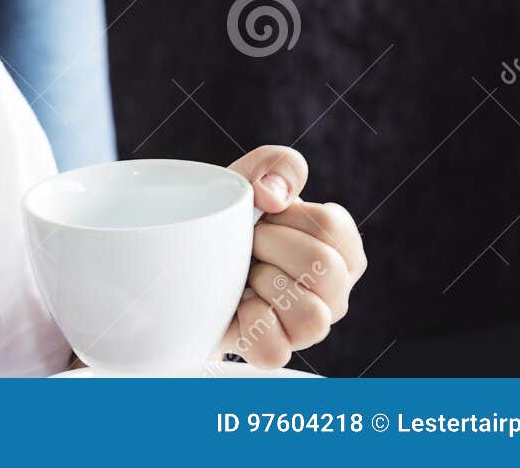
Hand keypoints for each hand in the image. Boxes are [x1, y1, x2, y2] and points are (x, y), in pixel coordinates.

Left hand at [214, 145, 367, 369]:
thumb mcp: (247, 182)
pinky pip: (275, 350)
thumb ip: (277, 166)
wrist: (181, 265)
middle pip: (324, 266)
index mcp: (338, 247)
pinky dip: (249, 324)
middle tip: (249, 244)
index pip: (332, 225)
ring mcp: (309, 326)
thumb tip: (274, 195)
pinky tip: (238, 307)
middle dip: (270, 245)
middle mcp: (335, 290)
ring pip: (312, 315)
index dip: (287, 215)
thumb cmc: (226, 224)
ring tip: (245, 276)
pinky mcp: (274, 352)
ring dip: (263, 284)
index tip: (265, 217)